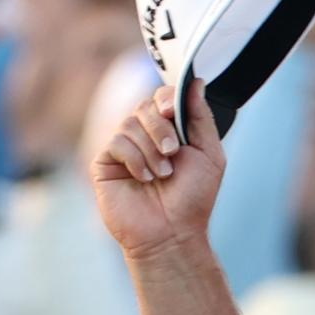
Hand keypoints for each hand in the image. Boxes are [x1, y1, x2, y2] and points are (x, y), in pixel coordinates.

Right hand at [89, 78, 227, 261]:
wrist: (173, 233)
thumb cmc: (193, 199)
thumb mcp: (209, 154)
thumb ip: (201, 117)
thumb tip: (196, 82)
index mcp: (169, 131)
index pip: (162, 98)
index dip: (167, 99)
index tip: (173, 111)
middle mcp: (144, 136)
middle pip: (145, 106)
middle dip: (161, 128)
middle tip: (173, 152)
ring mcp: (123, 148)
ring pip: (130, 123)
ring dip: (151, 150)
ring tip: (163, 175)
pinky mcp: (105, 162)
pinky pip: (116, 143)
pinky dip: (135, 159)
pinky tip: (144, 178)